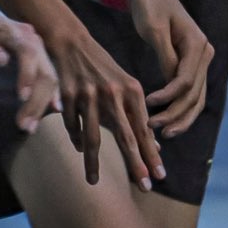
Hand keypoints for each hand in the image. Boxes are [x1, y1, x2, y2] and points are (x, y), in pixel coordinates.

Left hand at [0, 0, 57, 133]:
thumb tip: (2, 59)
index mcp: (11, 32)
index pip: (28, 54)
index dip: (28, 76)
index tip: (21, 98)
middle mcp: (29, 37)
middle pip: (44, 70)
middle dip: (38, 100)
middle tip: (25, 126)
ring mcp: (34, 45)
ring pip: (49, 74)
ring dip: (44, 101)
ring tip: (31, 125)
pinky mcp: (33, 54)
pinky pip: (48, 73)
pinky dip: (50, 92)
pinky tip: (51, 110)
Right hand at [42, 25, 163, 188]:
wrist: (71, 41)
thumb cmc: (102, 66)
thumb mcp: (125, 85)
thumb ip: (138, 114)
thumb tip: (154, 145)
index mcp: (131, 91)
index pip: (143, 130)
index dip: (151, 155)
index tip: (159, 177)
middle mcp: (113, 94)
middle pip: (125, 137)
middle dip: (136, 164)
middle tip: (144, 186)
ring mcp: (89, 94)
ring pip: (92, 136)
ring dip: (93, 161)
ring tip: (93, 180)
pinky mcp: (68, 94)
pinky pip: (72, 124)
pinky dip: (75, 138)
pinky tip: (79, 149)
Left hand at [125, 0, 212, 138]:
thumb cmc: (148, 4)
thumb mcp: (152, 27)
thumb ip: (165, 55)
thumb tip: (172, 83)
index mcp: (198, 44)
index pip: (186, 80)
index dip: (168, 97)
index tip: (148, 106)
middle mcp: (205, 54)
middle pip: (195, 94)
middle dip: (176, 114)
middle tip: (153, 129)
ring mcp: (201, 60)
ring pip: (196, 98)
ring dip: (180, 117)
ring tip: (162, 133)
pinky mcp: (191, 64)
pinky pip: (190, 92)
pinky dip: (180, 108)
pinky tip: (167, 122)